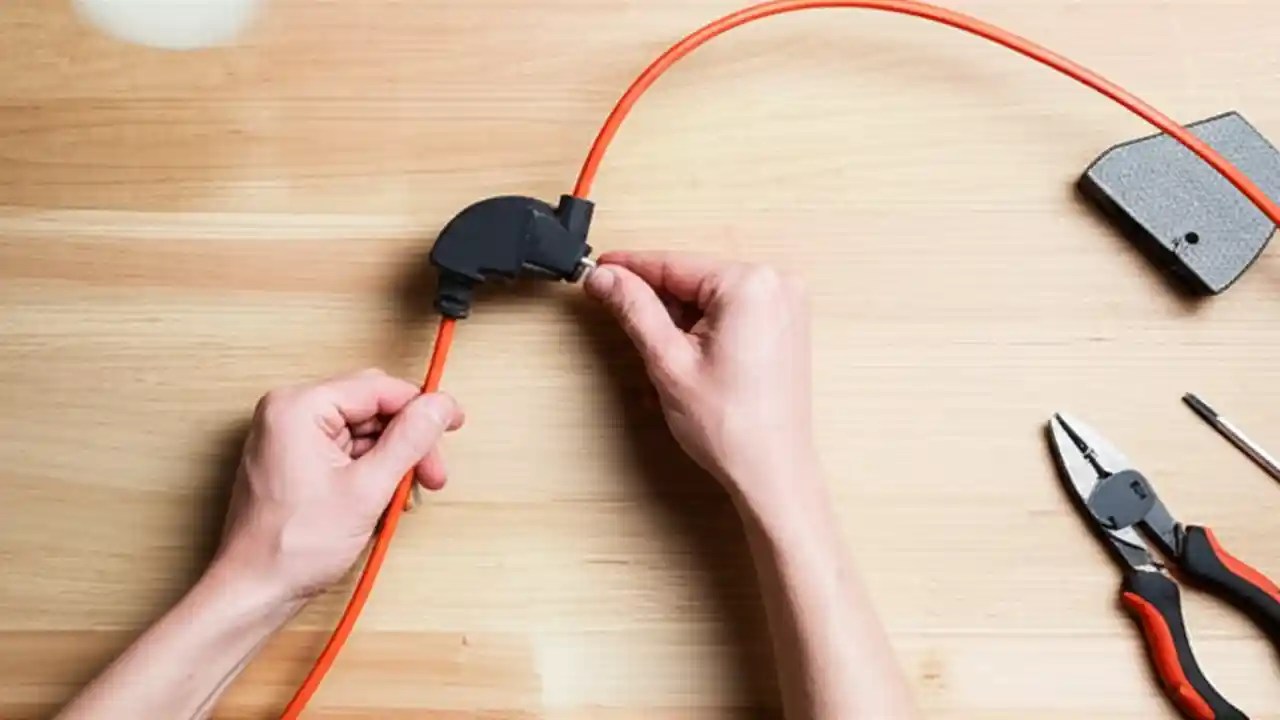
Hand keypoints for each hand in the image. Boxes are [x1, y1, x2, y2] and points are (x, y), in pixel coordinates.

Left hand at [214, 369, 463, 601]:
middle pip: (371, 407)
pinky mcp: (293, 459)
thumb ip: (410, 440)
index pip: (378, 388)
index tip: (453, 423)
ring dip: (392, 460)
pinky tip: (383, 499)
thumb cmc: (294, 546)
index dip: (422, 406)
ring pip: (362, 431)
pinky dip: (371, 471)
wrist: (255, 591)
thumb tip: (441, 405)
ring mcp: (288, 436)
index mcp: (298, 407)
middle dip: (408, 440)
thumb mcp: (368, 488)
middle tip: (432, 474)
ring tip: (404, 497)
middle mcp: (288, 412)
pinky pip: (345, 450)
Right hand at [585, 252, 816, 507]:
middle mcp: (776, 284)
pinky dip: (703, 326)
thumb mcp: (667, 361)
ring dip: (678, 318)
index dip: (628, 268)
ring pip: (709, 295)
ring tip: (664, 358)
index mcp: (750, 284)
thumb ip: (634, 309)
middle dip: (656, 300)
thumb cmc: (732, 427)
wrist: (772, 471)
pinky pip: (731, 310)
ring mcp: (786, 303)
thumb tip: (605, 277)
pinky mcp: (784, 324)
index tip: (597, 270)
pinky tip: (689, 357)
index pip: (673, 263)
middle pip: (692, 277)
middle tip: (621, 321)